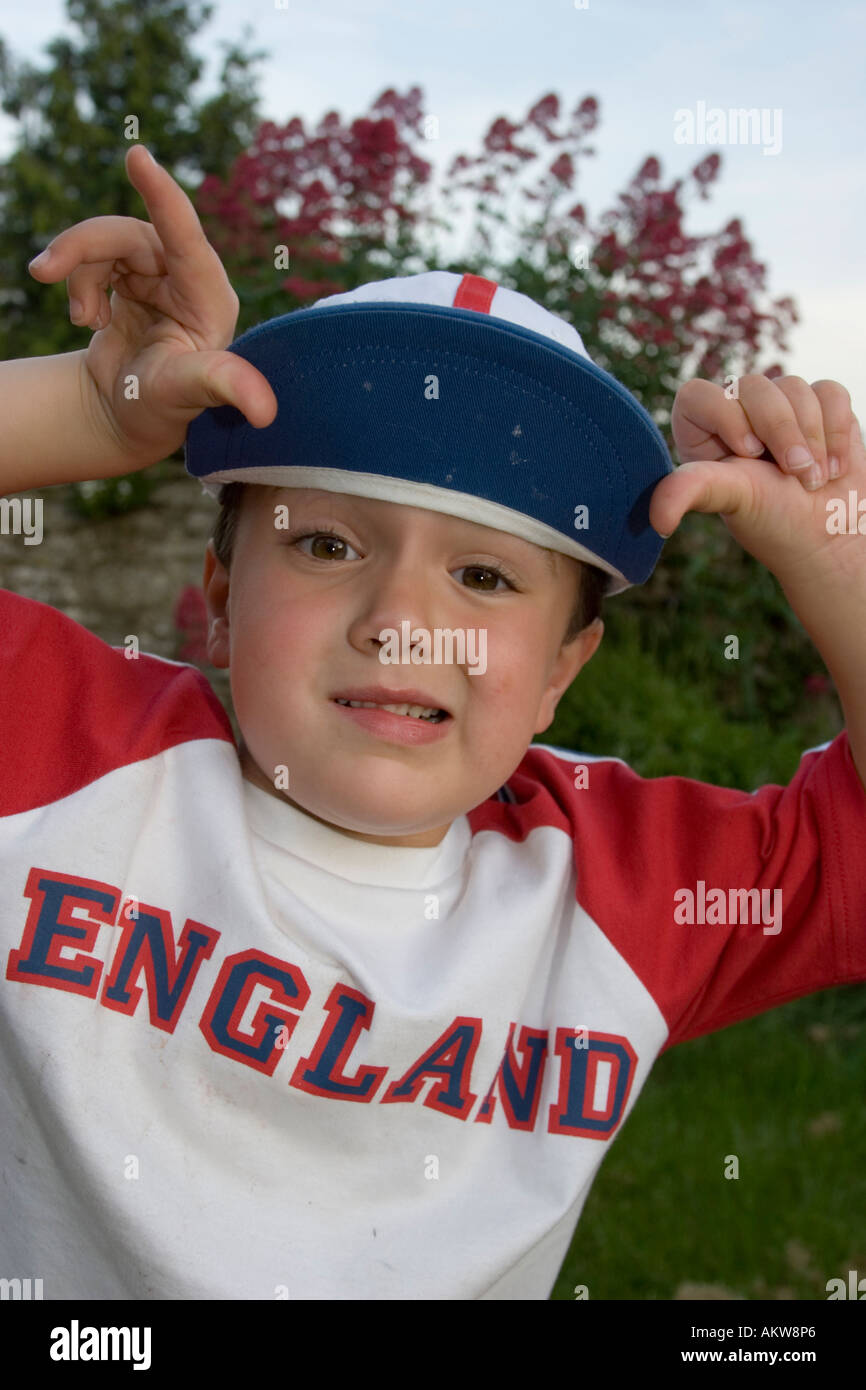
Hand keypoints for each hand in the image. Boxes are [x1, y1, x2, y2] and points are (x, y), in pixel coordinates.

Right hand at [27, 144, 276, 466]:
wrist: (127, 416)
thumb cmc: (162, 410)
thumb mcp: (184, 395)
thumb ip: (220, 387)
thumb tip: (266, 412)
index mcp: (211, 298)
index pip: (185, 236)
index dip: (162, 196)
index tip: (136, 155)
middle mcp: (189, 279)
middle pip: (129, 235)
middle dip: (82, 248)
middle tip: (41, 271)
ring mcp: (161, 275)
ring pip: (108, 242)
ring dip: (77, 269)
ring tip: (80, 317)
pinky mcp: (135, 277)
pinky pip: (96, 256)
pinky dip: (79, 281)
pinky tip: (87, 317)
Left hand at [650, 374, 865, 591]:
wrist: (826, 532)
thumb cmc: (770, 519)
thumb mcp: (729, 499)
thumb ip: (692, 490)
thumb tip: (659, 520)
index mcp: (700, 430)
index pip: (696, 394)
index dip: (727, 416)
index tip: (751, 455)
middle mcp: (736, 410)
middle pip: (753, 385)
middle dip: (781, 431)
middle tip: (796, 473)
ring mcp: (779, 404)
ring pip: (795, 387)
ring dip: (813, 438)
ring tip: (813, 478)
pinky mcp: (819, 404)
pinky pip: (830, 391)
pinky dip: (837, 430)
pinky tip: (834, 466)